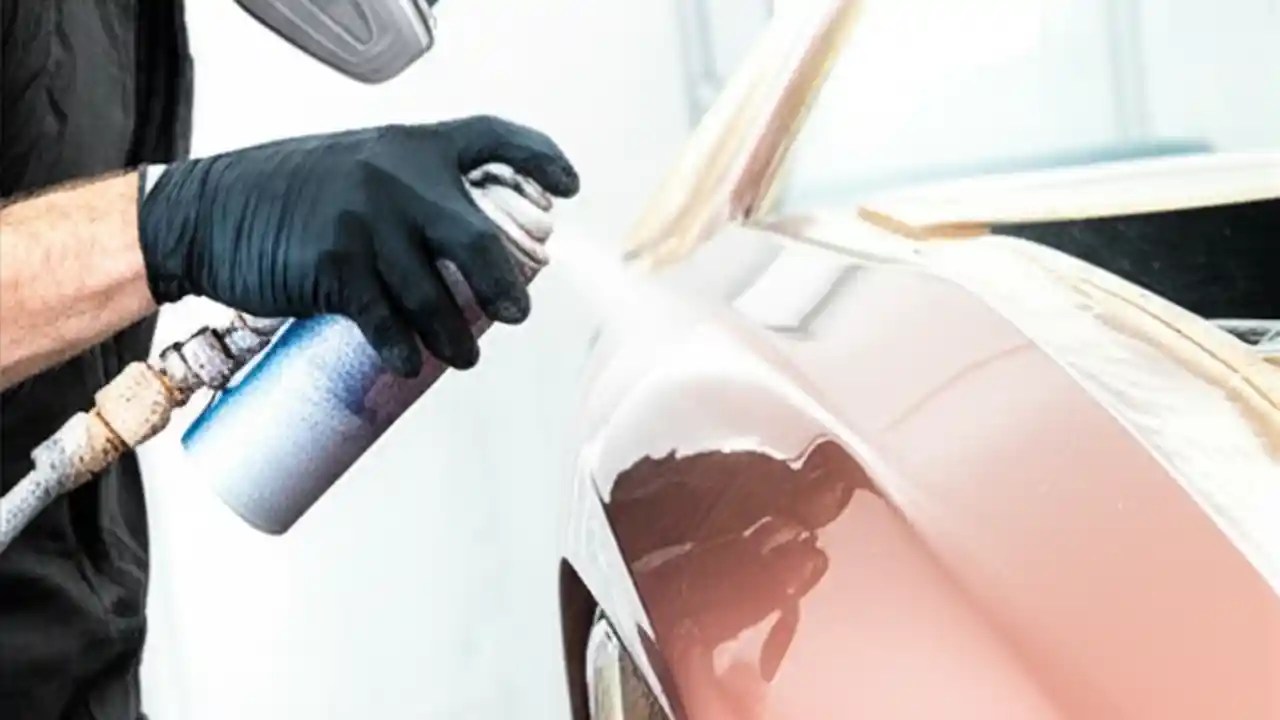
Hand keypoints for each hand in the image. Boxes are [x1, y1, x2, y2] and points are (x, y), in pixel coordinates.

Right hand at [138, 116, 578, 374]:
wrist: (209, 211)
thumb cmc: (290, 195)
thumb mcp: (357, 167)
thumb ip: (409, 190)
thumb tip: (464, 248)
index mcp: (411, 145)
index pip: (492, 137)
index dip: (539, 158)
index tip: (567, 187)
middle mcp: (397, 177)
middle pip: (480, 240)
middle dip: (506, 287)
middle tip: (516, 314)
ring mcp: (368, 223)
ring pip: (437, 295)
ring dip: (459, 337)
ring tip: (466, 356)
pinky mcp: (337, 268)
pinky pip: (387, 321)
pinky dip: (404, 350)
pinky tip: (411, 365)